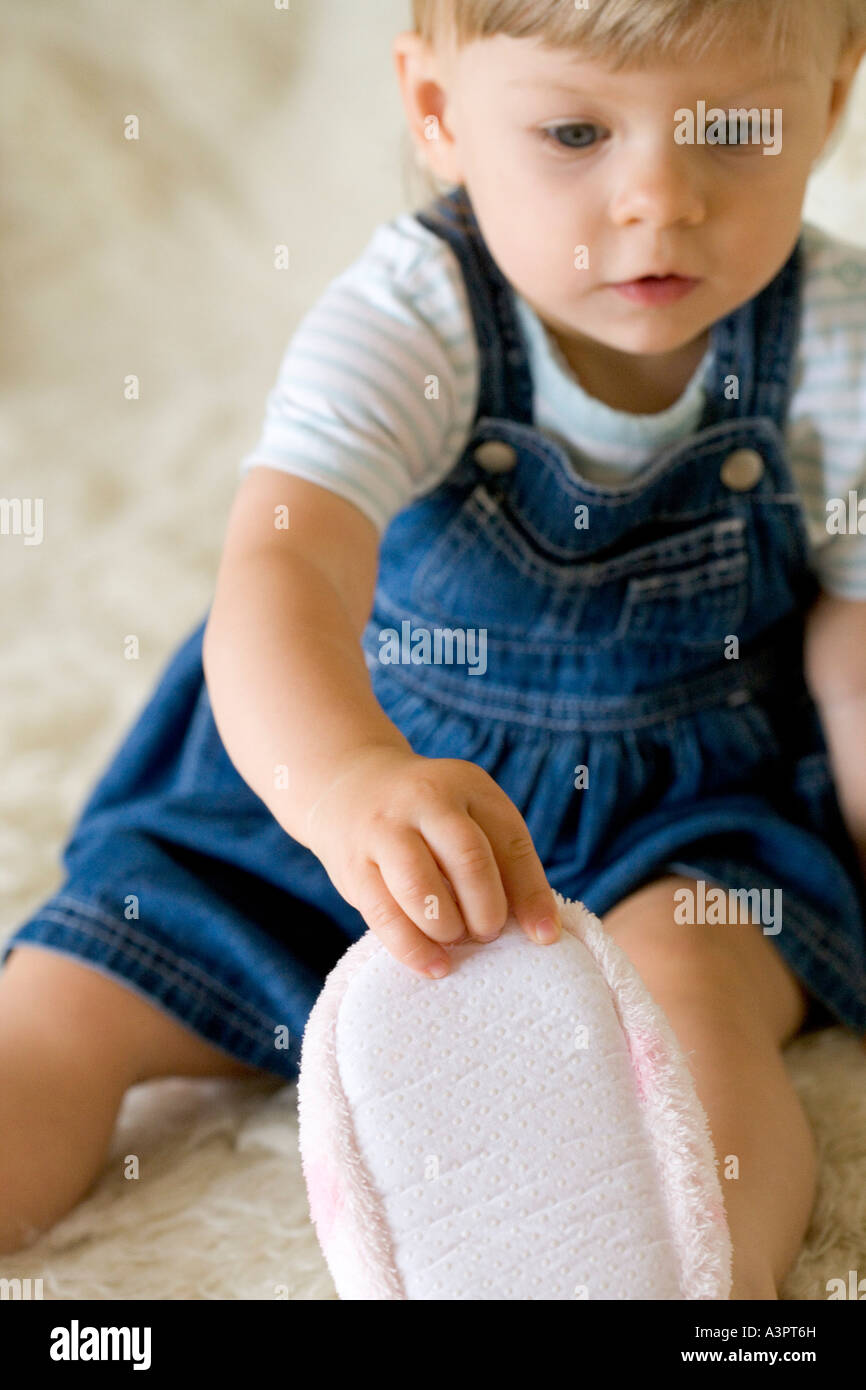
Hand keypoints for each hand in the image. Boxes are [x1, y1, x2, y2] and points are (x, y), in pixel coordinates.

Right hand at [304, 746, 561, 978]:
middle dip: (487, 909)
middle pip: (468, 859)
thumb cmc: (428, 817)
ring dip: (447, 927)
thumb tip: (538, 930)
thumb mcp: (468, 815)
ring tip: (457, 941)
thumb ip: (499, 860)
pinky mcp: (355, 865)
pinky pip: (383, 913)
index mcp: (468, 787)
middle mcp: (426, 801)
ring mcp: (385, 830)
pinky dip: (412, 947)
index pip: (510, 842)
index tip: (544, 936)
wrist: (349, 786)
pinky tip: (433, 964)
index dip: (532, 894)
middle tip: (489, 934)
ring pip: (420, 886)